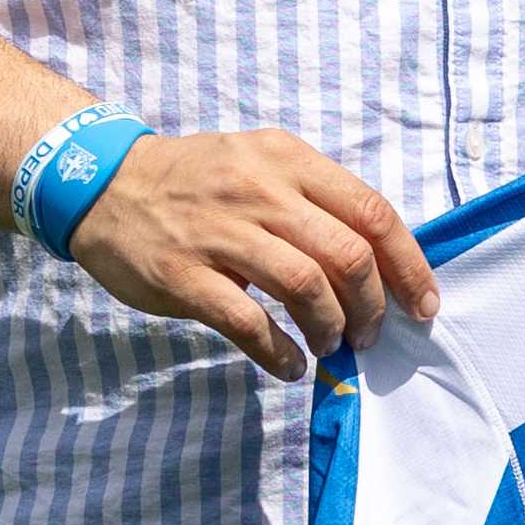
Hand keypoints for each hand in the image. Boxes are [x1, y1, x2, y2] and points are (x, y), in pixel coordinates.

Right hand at [66, 124, 437, 378]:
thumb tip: (377, 261)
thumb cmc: (197, 181)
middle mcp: (259, 190)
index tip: (423, 305)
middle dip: (372, 306)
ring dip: (330, 328)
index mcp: (287, 160)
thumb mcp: (260, 163)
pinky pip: (249, 322)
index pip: (372, 212)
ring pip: (307, 287)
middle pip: (348, 255)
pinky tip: (288, 364)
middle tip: (368, 334)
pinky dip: (279, 352)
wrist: (102, 183)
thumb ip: (314, 200)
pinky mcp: (184, 274)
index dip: (408, 265)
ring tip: (328, 345)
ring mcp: (220, 232)